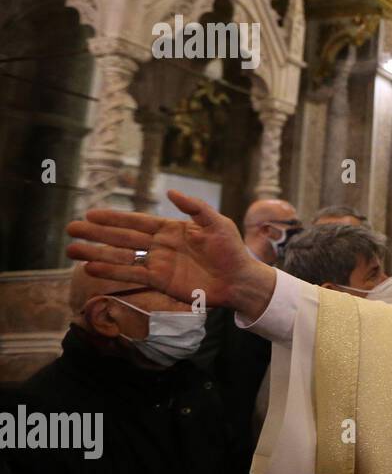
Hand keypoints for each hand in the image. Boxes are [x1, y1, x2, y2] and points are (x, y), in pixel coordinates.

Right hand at [65, 189, 275, 318]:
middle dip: (97, 233)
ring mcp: (158, 263)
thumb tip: (171, 192)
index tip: (91, 213)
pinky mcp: (160, 281)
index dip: (114, 218)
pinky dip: (111, 271)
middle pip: (122, 237)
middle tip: (70, 228)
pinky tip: (91, 267)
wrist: (239, 280)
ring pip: (121, 256)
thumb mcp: (218, 224)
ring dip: (96, 253)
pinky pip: (131, 274)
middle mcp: (161, 245)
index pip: (137, 221)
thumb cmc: (232, 250)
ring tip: (71, 249)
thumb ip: (195, 208)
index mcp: (172, 229)